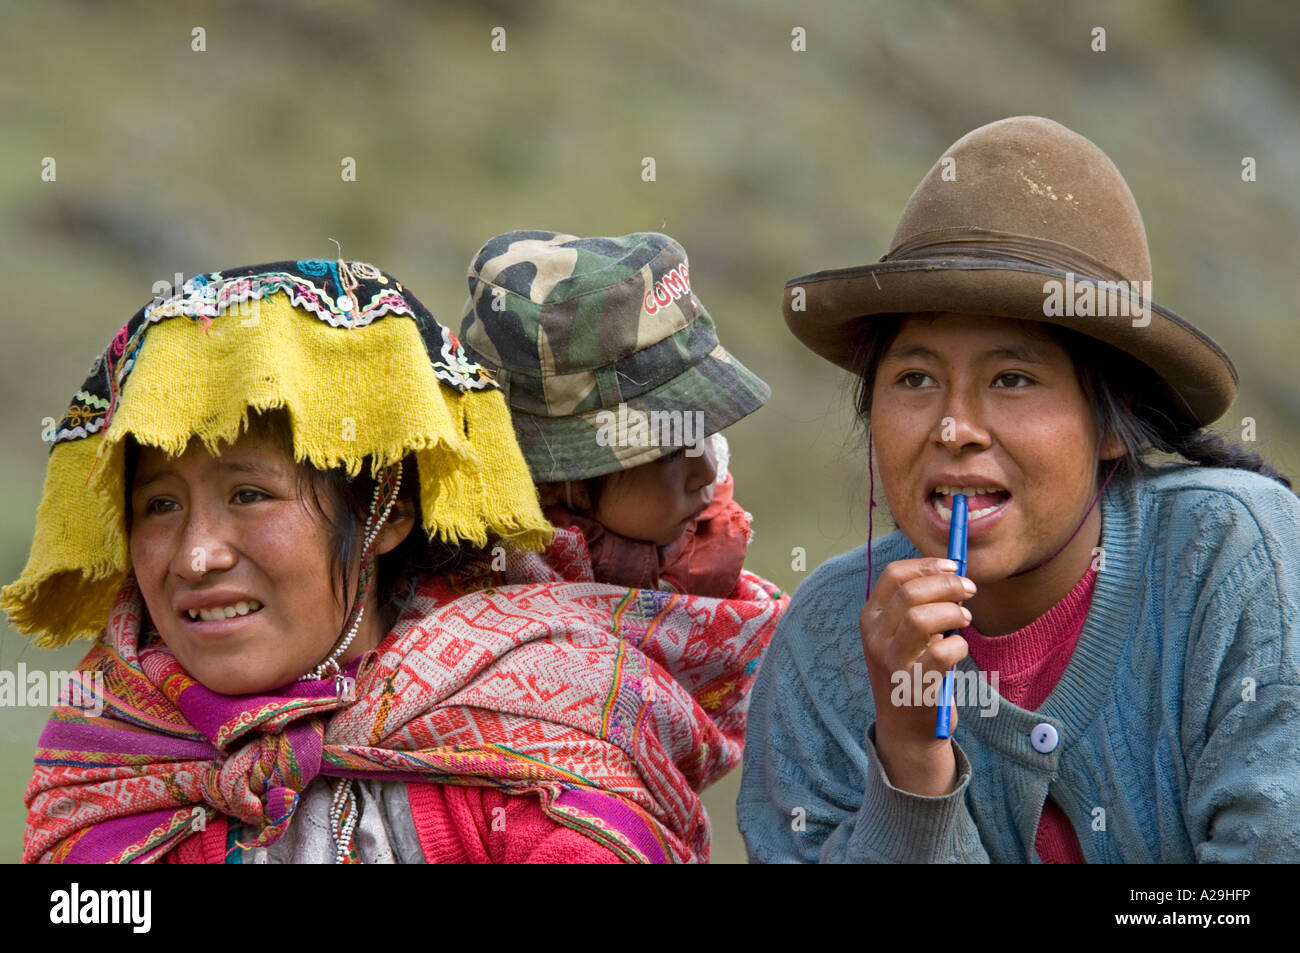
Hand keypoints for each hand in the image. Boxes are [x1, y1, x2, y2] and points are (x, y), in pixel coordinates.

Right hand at [859, 557, 975, 795]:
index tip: (952, 566)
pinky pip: (943, 652)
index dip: (927, 565)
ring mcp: (892, 662)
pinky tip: (960, 650)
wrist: (906, 729)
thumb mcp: (899, 635)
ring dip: (952, 612)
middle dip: (947, 585)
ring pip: (921, 618)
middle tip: (969, 591)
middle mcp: (875, 638)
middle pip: (910, 592)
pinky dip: (960, 646)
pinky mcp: (915, 685)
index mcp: (870, 619)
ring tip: (964, 620)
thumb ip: (915, 605)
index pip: (893, 575)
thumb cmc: (910, 672)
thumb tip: (951, 570)